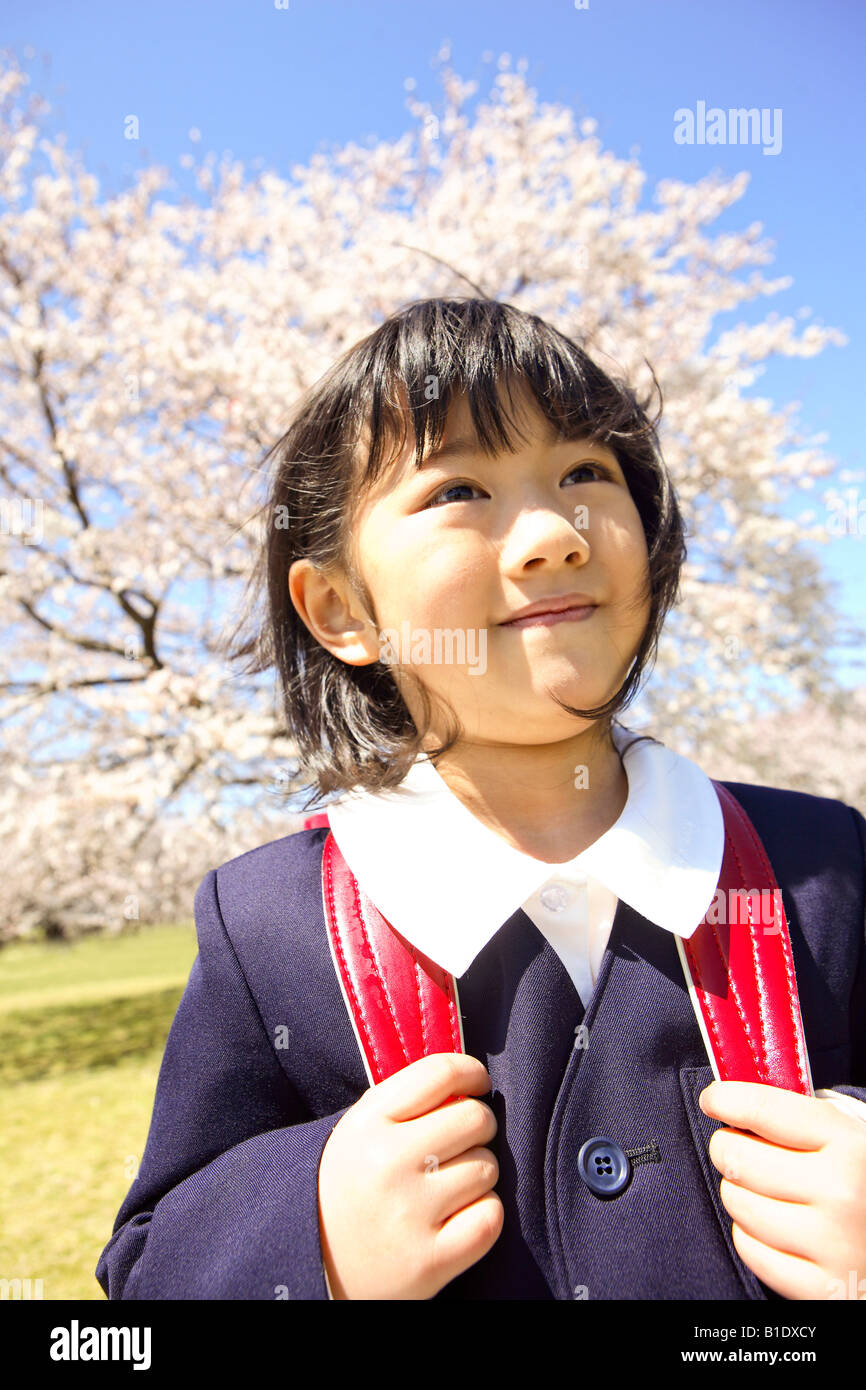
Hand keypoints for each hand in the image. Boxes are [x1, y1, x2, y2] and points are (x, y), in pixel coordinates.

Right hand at [318, 1052, 502, 1299]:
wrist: (314, 1262)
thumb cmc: (351, 1184)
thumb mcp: (360, 1129)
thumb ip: (408, 1099)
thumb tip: (469, 1082)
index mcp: (368, 1123)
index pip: (440, 1073)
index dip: (472, 1073)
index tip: (477, 1085)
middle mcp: (387, 1163)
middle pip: (476, 1118)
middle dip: (479, 1127)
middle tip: (461, 1143)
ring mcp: (409, 1213)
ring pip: (487, 1167)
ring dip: (478, 1173)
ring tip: (448, 1186)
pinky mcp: (431, 1260)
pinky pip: (491, 1216)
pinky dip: (484, 1214)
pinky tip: (458, 1216)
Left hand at [699, 1080, 865, 1299]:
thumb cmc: (863, 1179)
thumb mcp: (847, 1134)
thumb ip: (796, 1114)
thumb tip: (734, 1095)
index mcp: (850, 1144)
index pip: (763, 1109)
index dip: (725, 1099)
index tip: (713, 1099)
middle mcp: (841, 1192)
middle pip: (738, 1157)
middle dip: (730, 1149)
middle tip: (741, 1151)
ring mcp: (832, 1244)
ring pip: (737, 1203)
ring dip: (739, 1192)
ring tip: (764, 1191)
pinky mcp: (818, 1287)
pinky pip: (748, 1248)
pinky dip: (750, 1235)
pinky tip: (775, 1227)